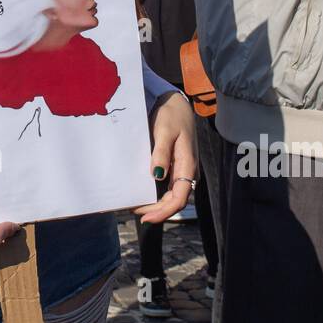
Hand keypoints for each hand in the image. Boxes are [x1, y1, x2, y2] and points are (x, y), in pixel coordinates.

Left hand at [134, 90, 198, 222]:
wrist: (177, 105)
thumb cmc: (172, 116)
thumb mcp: (165, 131)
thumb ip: (161, 153)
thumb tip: (156, 175)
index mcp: (187, 165)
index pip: (179, 198)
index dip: (163, 212)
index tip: (145, 217)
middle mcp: (187, 172)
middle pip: (174, 201)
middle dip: (156, 210)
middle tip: (134, 211)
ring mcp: (182, 170)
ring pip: (171, 196)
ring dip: (155, 204)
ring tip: (136, 205)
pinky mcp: (176, 167)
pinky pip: (167, 186)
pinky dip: (156, 194)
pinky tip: (143, 193)